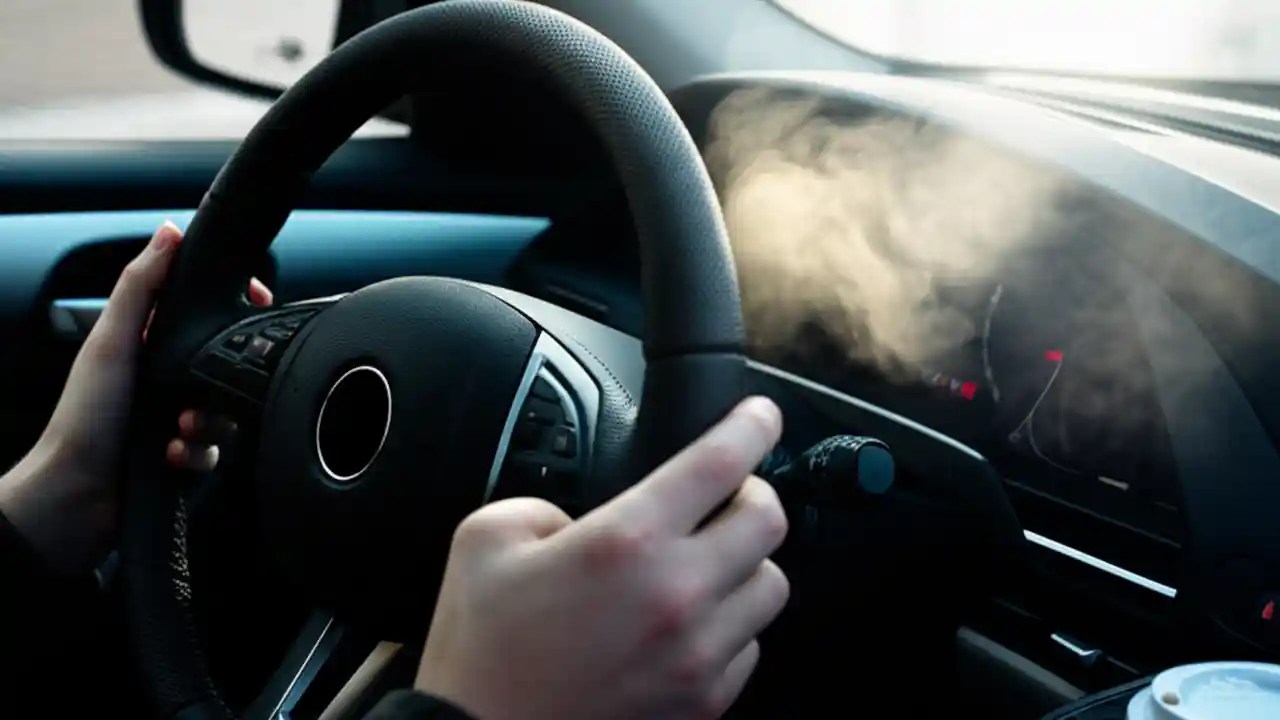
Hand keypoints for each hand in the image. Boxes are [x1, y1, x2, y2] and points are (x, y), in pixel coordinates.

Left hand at [0, 221, 270, 574]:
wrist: (78, 495)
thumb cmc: (85, 416)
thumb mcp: (112, 340)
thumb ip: (140, 285)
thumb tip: (170, 231)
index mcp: (148, 343)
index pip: (205, 311)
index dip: (235, 304)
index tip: (258, 302)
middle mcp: (165, 377)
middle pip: (226, 362)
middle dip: (222, 379)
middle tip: (199, 390)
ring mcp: (175, 417)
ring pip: (227, 409)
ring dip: (207, 423)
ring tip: (177, 431)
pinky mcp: (185, 455)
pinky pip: (217, 449)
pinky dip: (197, 454)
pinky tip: (170, 457)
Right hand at [415, 397, 789, 719]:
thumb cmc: (481, 654)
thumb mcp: (486, 540)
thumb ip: (544, 502)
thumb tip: (580, 517)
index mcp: (626, 541)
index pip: (722, 462)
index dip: (752, 426)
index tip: (760, 417)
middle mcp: (677, 596)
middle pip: (769, 521)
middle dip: (752, 495)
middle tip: (725, 496)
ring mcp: (697, 656)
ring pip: (771, 587)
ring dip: (744, 565)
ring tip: (703, 567)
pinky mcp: (703, 704)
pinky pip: (749, 647)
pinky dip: (730, 627)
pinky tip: (687, 625)